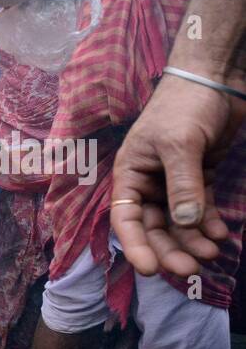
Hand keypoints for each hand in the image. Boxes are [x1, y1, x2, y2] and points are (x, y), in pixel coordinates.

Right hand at [111, 74, 243, 276]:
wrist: (215, 78)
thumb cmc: (185, 106)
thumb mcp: (180, 145)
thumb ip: (183, 185)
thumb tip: (184, 224)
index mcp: (130, 175)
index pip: (126, 219)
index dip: (136, 246)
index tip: (150, 270)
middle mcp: (148, 183)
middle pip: (154, 227)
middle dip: (171, 249)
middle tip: (192, 269)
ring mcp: (174, 182)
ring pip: (179, 223)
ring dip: (193, 240)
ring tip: (213, 253)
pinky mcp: (200, 178)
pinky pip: (201, 210)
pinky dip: (210, 224)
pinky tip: (222, 235)